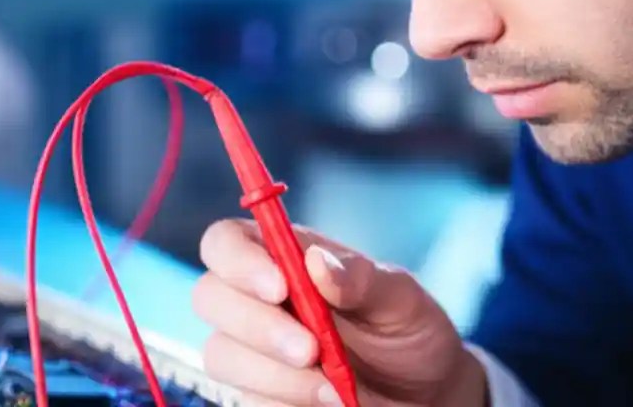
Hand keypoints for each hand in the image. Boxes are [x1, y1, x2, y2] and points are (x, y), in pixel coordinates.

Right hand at [193, 219, 486, 405]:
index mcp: (284, 257)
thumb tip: (318, 263)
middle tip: (311, 351)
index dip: (237, 260)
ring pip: (221, 355)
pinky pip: (245, 401)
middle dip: (257, 326)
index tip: (279, 287)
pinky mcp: (255, 393)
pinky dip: (283, 405)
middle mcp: (256, 299)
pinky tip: (326, 405)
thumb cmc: (408, 334)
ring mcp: (249, 350)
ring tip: (336, 390)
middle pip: (208, 296)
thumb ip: (363, 278)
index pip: (225, 241)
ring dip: (276, 376)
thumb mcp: (402, 300)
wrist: (423, 396)